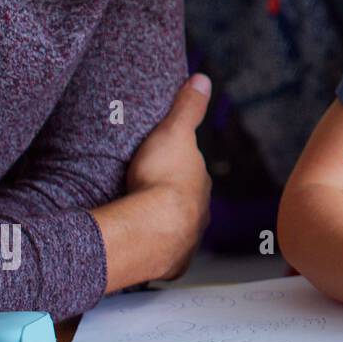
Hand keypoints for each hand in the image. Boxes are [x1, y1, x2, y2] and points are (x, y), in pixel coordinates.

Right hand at [126, 74, 213, 278]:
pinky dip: (154, 251)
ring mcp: (187, 239)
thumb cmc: (161, 178)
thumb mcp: (173, 132)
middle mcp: (201, 213)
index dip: (177, 168)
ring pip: (176, 230)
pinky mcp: (171, 262)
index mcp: (200, 183)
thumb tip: (203, 79)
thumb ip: (187, 107)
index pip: (192, 173)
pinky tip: (141, 247)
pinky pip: (162, 255)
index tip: (160, 166)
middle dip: (170, 199)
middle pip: (185, 203)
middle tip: (144, 193)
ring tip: (139, 220)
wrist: (151, 227)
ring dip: (161, 225)